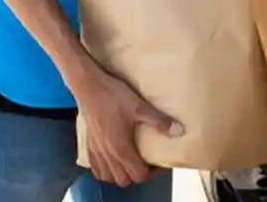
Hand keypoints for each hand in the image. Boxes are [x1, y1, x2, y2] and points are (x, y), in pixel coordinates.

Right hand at [71, 65, 183, 186]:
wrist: (87, 85)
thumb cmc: (112, 95)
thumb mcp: (139, 106)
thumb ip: (159, 121)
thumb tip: (178, 131)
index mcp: (121, 148)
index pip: (139, 175)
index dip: (153, 173)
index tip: (160, 162)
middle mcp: (107, 154)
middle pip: (124, 180)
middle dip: (137, 175)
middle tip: (146, 162)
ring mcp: (96, 151)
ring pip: (108, 176)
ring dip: (120, 174)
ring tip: (130, 162)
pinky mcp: (88, 145)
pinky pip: (96, 168)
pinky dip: (105, 170)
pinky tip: (112, 159)